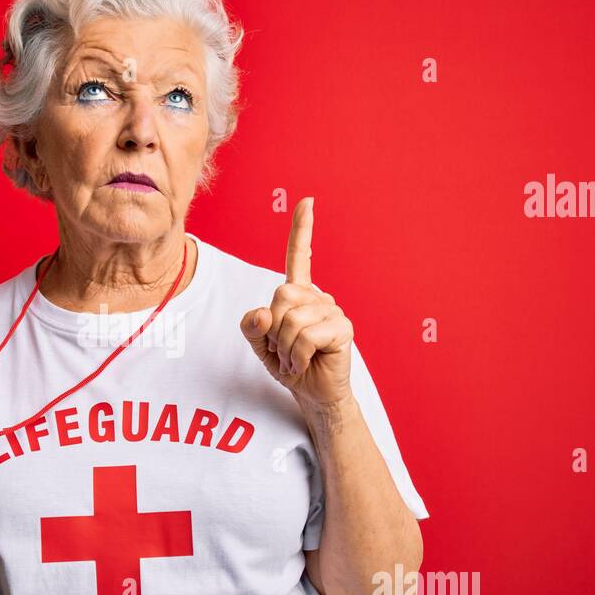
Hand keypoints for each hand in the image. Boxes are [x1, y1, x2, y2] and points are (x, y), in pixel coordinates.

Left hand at [240, 197, 354, 408]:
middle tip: (283, 348)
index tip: (307, 201)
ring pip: (291, 320)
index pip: (298, 256)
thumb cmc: (289, 364)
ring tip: (295, 358)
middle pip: (280, 296)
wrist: (312, 393)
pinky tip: (305, 363)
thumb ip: (252, 326)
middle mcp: (318, 297)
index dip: (302, 229)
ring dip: (285, 348)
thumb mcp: (261, 345)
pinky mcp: (342, 329)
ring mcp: (332, 311)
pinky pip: (306, 337)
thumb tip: (262, 313)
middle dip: (273, 329)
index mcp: (299, 294)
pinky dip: (298, 356)